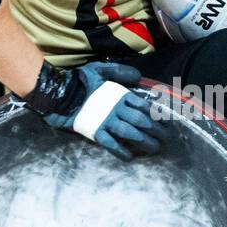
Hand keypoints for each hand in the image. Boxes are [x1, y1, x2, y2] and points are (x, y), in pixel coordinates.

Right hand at [23, 60, 168, 160]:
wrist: (58, 92)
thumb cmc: (80, 80)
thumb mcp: (101, 69)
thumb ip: (120, 72)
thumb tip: (137, 76)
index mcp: (120, 95)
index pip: (144, 107)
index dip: (158, 116)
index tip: (167, 124)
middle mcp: (116, 108)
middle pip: (142, 122)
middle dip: (157, 131)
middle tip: (166, 140)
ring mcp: (105, 121)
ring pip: (131, 133)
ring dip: (145, 142)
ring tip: (154, 149)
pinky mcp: (94, 131)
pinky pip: (111, 144)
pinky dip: (121, 151)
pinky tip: (130, 157)